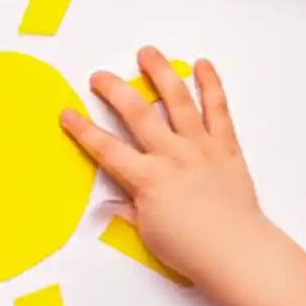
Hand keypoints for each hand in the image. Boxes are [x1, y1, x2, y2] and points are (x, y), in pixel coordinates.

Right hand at [60, 46, 305, 305]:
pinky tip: (202, 66)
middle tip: (99, 76)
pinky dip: (211, 85)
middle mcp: (172, 156)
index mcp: (146, 180)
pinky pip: (218, 110)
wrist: (237, 253)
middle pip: (136, 113)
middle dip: (114, 90)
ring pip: (177, 100)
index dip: (82, 130)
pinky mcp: (225, 147)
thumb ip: (129, 210)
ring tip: (146, 53)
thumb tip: (110, 202)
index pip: (105, 149)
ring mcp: (200, 148)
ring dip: (160, 73)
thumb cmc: (192, 250)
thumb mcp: (149, 233)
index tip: (67, 113)